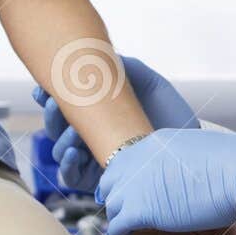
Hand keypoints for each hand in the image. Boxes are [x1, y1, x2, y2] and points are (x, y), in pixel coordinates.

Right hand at [31, 56, 198, 190]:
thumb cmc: (172, 115)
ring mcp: (93, 156)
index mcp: (99, 109)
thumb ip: (123, 67)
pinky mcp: (99, 179)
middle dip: (53, 113)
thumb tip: (97, 55)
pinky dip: (68, 163)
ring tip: (72, 132)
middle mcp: (92, 132)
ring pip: (61, 149)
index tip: (43, 88)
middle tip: (55, 104)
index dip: (50, 94)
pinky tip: (73, 151)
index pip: (67, 101)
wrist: (192, 147)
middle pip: (57, 124)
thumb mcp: (150, 84)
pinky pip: (72, 175)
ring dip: (61, 137)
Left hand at [97, 128, 235, 234]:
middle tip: (119, 202)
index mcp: (158, 142)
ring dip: (118, 212)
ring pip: (113, 200)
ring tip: (119, 221)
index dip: (129, 172)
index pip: (131, 158)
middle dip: (115, 190)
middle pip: (114, 176)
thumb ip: (191, 155)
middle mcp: (141, 159)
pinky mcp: (139, 209)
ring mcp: (137, 183)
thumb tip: (202, 158)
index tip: (131, 183)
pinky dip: (117, 230)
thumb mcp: (206, 148)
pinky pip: (117, 223)